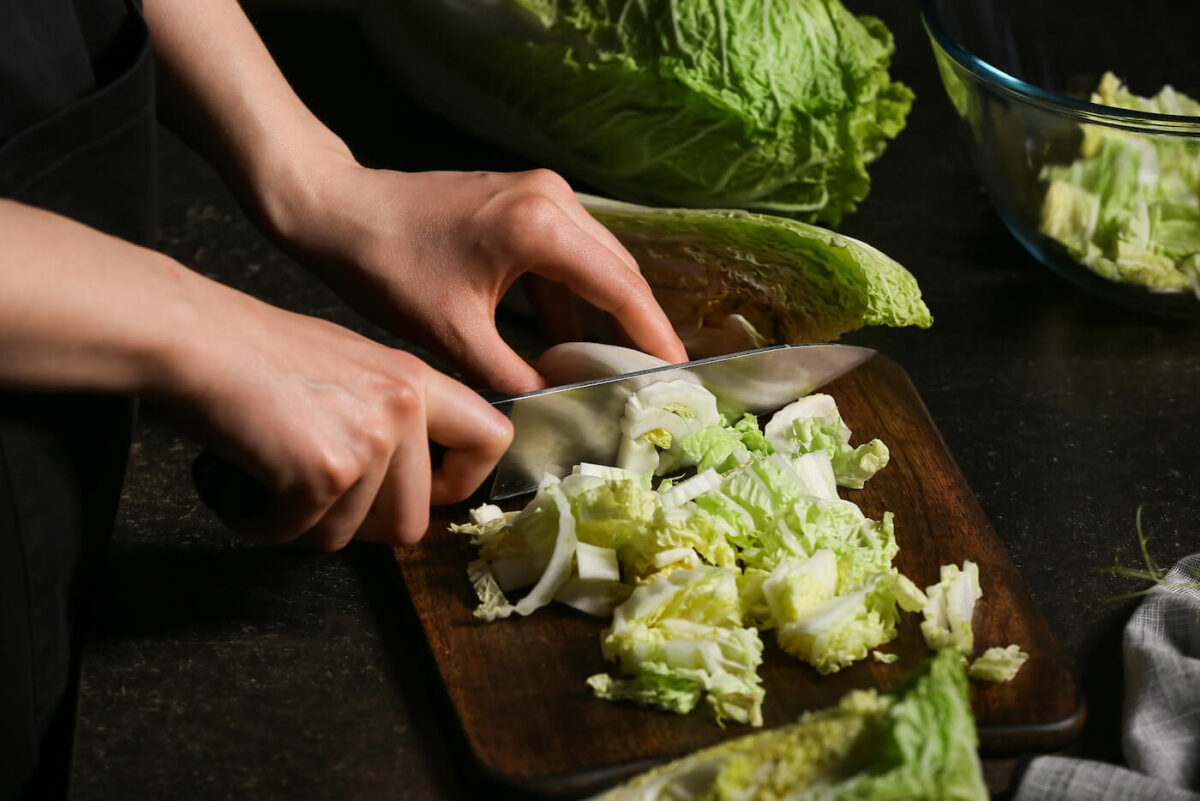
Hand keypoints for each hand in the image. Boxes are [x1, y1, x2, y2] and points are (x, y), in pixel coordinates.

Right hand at [165, 281, 511, 548]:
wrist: (190, 337)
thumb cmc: (251, 351)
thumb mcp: (347, 366)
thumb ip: (387, 416)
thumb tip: (399, 484)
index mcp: (416, 380)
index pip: (492, 438)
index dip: (461, 482)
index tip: (427, 491)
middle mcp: (404, 407)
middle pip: (412, 522)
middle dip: (357, 526)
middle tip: (312, 496)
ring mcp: (370, 440)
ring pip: (350, 536)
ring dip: (301, 521)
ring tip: (267, 474)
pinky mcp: (326, 471)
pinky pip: (300, 534)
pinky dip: (261, 521)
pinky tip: (241, 481)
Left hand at [267, 160, 687, 393]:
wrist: (336, 209)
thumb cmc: (386, 265)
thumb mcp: (454, 335)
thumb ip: (513, 376)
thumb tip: (551, 412)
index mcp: (543, 226)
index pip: (622, 290)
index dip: (655, 339)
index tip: (679, 377)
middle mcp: (553, 199)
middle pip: (619, 273)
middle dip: (638, 329)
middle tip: (654, 382)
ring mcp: (539, 194)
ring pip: (595, 264)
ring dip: (604, 315)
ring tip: (617, 368)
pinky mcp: (522, 201)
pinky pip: (566, 256)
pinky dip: (571, 299)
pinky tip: (564, 342)